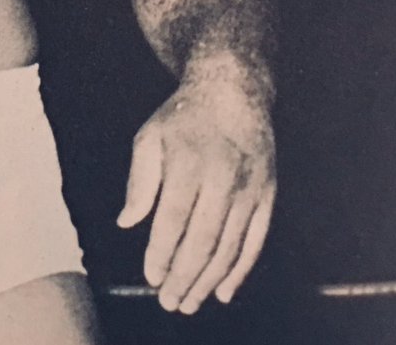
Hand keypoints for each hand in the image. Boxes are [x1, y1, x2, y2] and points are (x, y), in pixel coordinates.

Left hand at [116, 76, 274, 313]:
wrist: (233, 92)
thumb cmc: (182, 118)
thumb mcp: (150, 137)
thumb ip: (139, 181)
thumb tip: (127, 222)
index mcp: (188, 161)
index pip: (173, 217)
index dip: (162, 251)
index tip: (151, 276)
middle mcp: (223, 176)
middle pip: (203, 239)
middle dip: (184, 276)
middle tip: (169, 301)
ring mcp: (249, 188)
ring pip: (229, 246)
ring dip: (208, 280)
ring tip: (189, 302)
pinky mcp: (267, 195)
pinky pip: (255, 241)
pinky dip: (240, 270)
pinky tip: (223, 291)